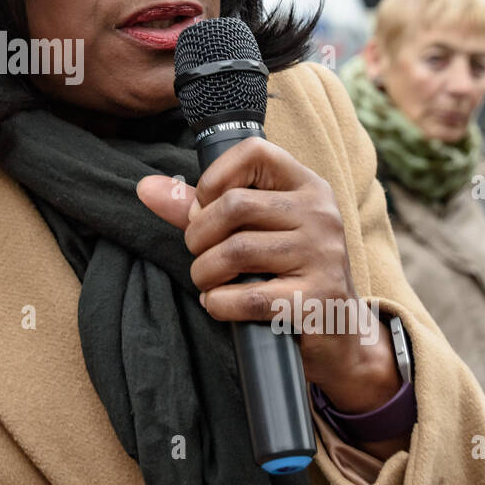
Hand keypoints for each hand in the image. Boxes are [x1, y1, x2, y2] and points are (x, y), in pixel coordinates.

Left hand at [135, 138, 400, 416]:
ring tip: (207, 282)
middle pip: (234, 205)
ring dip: (204, 273)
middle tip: (200, 255)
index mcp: (307, 186)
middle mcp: (321, 214)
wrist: (338, 334)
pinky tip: (219, 304)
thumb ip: (200, 208)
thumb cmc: (285, 274)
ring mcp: (323, 256)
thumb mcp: (252, 231)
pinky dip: (219, 304)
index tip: (207, 209)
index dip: (214, 177)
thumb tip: (145, 187)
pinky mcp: (318, 300)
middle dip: (198, 235)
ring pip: (236, 251)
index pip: (253, 151)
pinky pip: (248, 297)